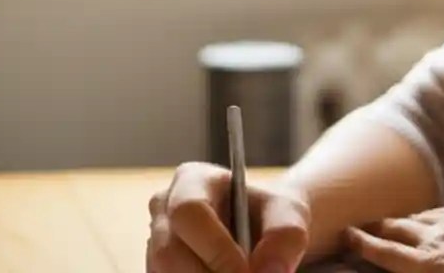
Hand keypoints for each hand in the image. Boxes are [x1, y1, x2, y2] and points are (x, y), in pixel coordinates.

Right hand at [147, 161, 311, 272]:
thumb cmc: (271, 215)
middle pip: (168, 252)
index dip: (215, 248)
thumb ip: (285, 236)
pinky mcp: (156, 268)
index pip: (189, 212)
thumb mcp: (290, 214)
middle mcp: (164, 208)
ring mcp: (154, 241)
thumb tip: (268, 272)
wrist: (263, 231)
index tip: (246, 272)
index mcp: (192, 180)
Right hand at [344, 197, 443, 272]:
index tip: (346, 234)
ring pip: (424, 217)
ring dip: (410, 222)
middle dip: (377, 227)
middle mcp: (436, 238)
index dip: (361, 243)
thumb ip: (420, 268)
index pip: (383, 252)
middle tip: (362, 226)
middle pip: (396, 227)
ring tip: (399, 225)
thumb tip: (408, 264)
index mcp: (426, 265)